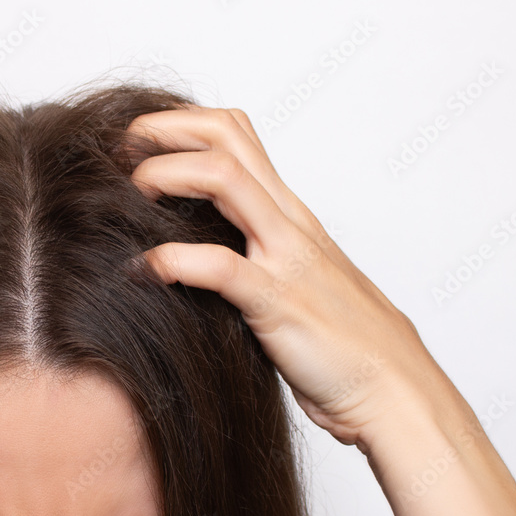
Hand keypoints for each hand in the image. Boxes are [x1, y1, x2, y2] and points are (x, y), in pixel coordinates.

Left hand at [128, 106, 446, 447]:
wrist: (394, 391)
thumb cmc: (342, 342)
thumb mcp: (293, 278)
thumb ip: (253, 254)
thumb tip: (193, 251)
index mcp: (288, 213)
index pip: (236, 134)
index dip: (180, 124)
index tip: (136, 144)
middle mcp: (288, 222)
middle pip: (227, 135)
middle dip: (165, 129)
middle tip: (122, 150)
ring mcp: (285, 257)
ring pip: (224, 178)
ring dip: (165, 175)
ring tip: (127, 195)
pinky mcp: (278, 302)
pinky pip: (218, 267)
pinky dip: (170, 261)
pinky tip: (140, 272)